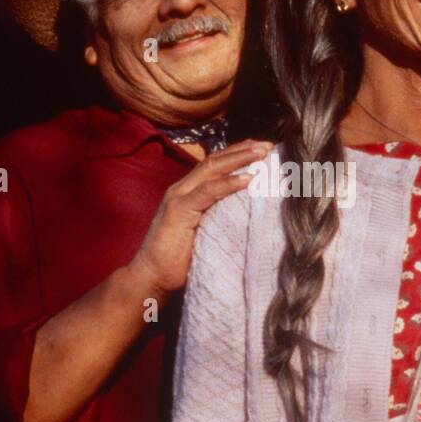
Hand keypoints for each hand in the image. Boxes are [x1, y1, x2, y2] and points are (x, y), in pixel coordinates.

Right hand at [130, 138, 270, 293]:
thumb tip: (249, 213)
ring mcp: (178, 197)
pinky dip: (229, 184)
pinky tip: (247, 178)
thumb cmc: (179, 260)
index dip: (238, 154)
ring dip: (239, 158)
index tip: (263, 149)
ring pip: (211, 168)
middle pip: (215, 160)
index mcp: (188, 191)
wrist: (151, 277)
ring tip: (262, 152)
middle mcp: (182, 189)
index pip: (214, 164)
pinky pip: (207, 192)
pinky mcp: (178, 211)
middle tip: (269, 144)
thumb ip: (218, 216)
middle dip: (243, 150)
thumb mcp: (205, 231)